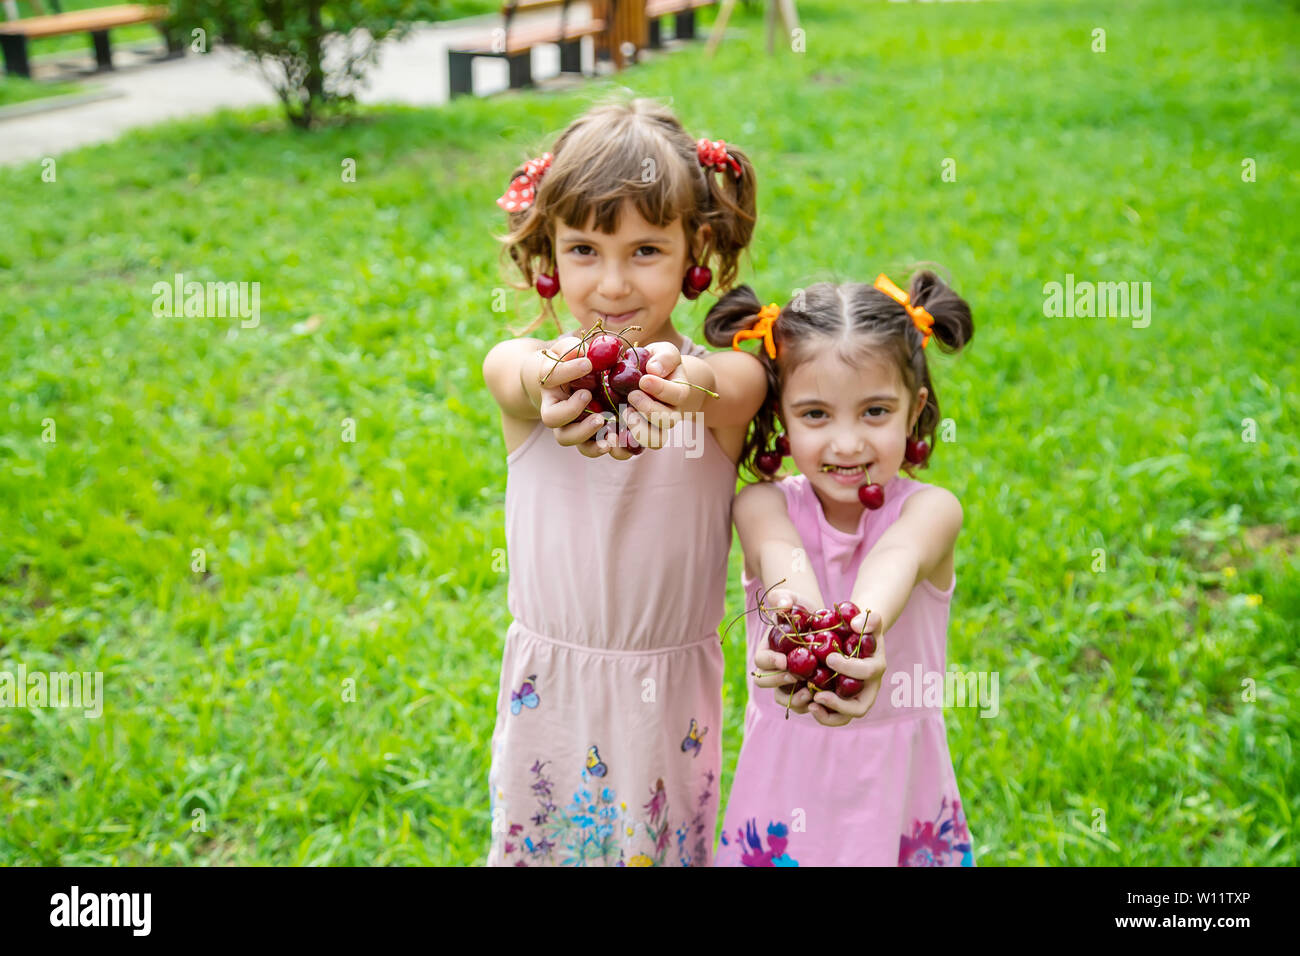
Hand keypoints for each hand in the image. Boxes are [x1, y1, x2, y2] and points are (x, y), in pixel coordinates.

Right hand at [536, 337, 630, 459]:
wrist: (572, 382)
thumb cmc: (572, 361)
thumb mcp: (571, 349)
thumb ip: (575, 349)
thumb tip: (588, 352)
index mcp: (548, 382)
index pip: (551, 376)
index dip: (567, 371)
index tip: (587, 363)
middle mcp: (553, 407)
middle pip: (551, 418)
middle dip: (570, 409)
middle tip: (588, 396)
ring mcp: (566, 424)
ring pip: (566, 437)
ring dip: (584, 433)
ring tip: (603, 422)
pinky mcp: (584, 436)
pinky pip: (587, 448)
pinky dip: (599, 448)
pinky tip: (615, 441)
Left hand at [622, 342, 698, 450]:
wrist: (647, 379)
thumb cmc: (655, 363)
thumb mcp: (663, 352)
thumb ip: (664, 357)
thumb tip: (654, 369)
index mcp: (678, 392)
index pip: (677, 395)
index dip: (661, 389)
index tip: (643, 380)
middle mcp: (669, 415)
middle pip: (668, 422)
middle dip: (649, 410)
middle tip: (632, 396)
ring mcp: (654, 429)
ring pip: (655, 441)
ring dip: (639, 431)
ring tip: (623, 414)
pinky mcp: (635, 438)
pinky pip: (632, 450)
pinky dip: (621, 447)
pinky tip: (609, 435)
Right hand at [750, 588, 819, 714]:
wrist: (820, 623)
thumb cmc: (802, 609)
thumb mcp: (794, 599)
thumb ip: (784, 598)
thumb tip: (783, 603)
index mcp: (768, 649)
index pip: (760, 660)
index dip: (769, 661)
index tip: (784, 660)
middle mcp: (774, 668)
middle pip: (765, 681)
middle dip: (778, 681)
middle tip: (795, 675)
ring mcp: (789, 681)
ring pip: (783, 698)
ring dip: (793, 698)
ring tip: (809, 694)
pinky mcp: (805, 688)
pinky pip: (802, 703)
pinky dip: (811, 704)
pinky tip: (822, 698)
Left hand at [807, 609, 886, 726]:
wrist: (856, 638)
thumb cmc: (860, 627)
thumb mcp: (867, 619)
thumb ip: (868, 618)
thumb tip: (855, 624)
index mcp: (876, 668)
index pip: (867, 672)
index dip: (849, 667)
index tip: (829, 658)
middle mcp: (868, 688)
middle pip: (859, 707)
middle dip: (839, 704)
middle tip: (817, 695)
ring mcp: (855, 698)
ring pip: (845, 717)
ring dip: (828, 716)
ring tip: (810, 705)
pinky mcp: (842, 701)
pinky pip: (833, 715)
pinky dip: (821, 714)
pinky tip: (807, 703)